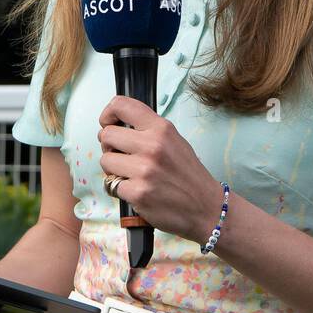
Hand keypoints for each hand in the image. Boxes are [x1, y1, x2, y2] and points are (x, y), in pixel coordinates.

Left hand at [98, 95, 222, 245]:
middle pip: (107, 135)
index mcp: (161, 129)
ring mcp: (144, 170)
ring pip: (106, 161)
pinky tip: (137, 190)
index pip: (121, 105)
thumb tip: (116, 125)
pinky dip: (121, 189)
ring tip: (131, 174)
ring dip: (114, 169)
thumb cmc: (188, 174)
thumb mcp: (174, 140)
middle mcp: (152, 146)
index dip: (108, 113)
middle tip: (121, 155)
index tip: (107, 123)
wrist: (206, 206)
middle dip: (109, 146)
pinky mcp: (137, 193)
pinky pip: (112, 185)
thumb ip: (148, 129)